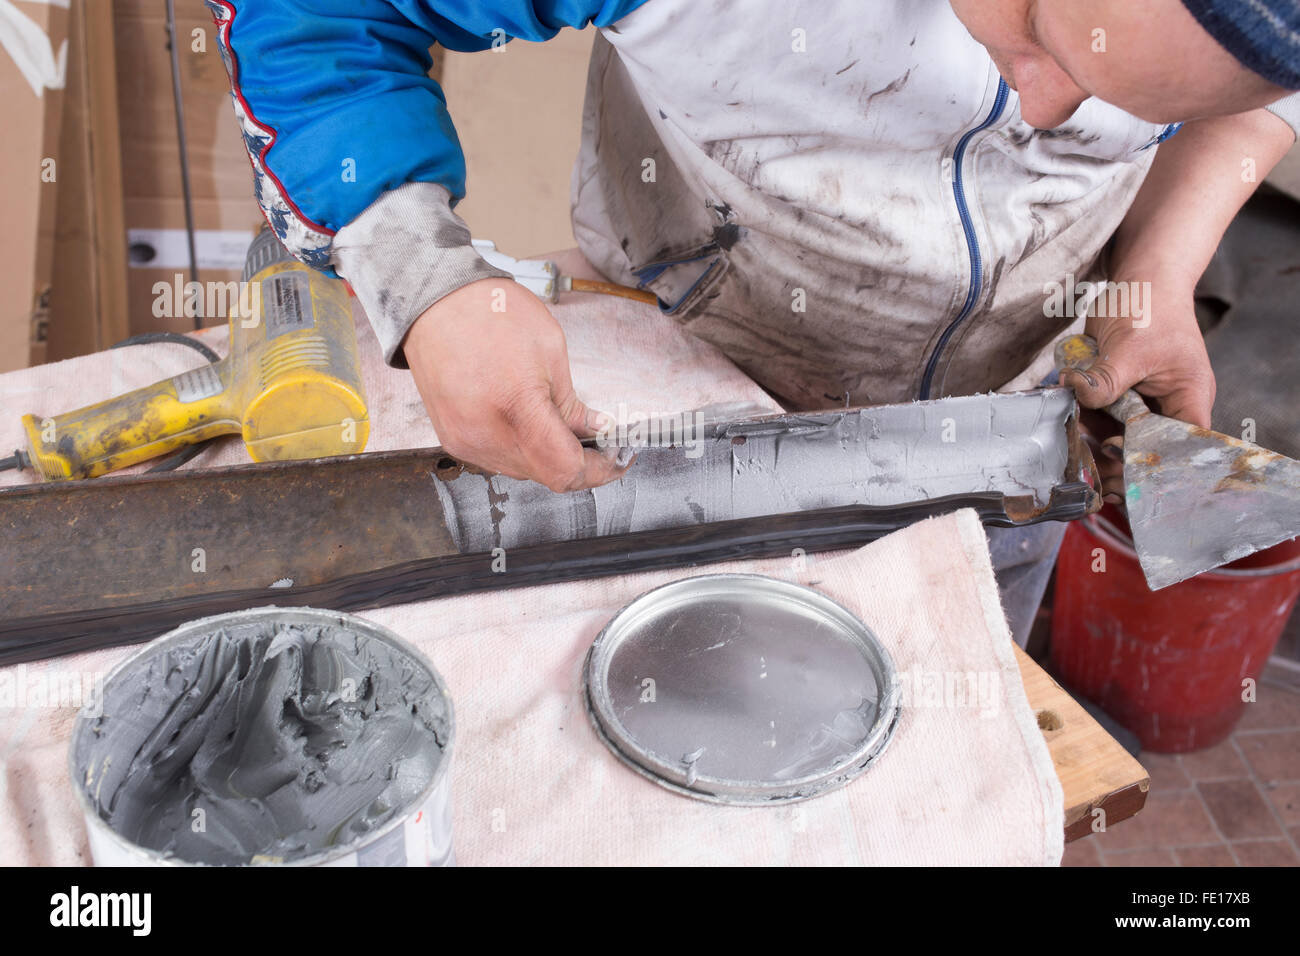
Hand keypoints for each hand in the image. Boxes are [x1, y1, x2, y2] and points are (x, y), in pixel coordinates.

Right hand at [402, 277, 627, 491]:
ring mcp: (467, 443)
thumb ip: (573, 404)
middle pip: (547, 475)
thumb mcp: (551, 351)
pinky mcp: (455, 441)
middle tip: (594, 436)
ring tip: (554, 421)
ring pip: (524, 471)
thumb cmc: (490, 314)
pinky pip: (499, 459)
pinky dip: (521, 448)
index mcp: (517, 410)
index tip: (616, 458)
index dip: (599, 470)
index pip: (567, 471)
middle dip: (576, 459)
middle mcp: (486, 436)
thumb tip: (595, 431)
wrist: (434, 304)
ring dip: (547, 454)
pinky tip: (525, 421)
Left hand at [1059, 271, 1215, 503]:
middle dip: (1118, 462)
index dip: (1151, 464)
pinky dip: (1085, 423)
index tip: (1120, 468)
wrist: (1138, 279)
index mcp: (1188, 399)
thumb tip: (1076, 395)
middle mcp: (1169, 406)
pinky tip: (1066, 429)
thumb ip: (1106, 379)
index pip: (1178, 447)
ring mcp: (1143, 401)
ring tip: (1073, 454)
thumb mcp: (1129, 347)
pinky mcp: (1119, 394)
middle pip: (1146, 449)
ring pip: (1120, 436)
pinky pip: (1102, 418)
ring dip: (1096, 445)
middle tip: (1090, 474)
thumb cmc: (1150, 306)